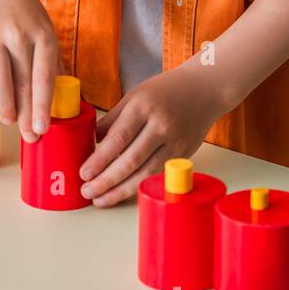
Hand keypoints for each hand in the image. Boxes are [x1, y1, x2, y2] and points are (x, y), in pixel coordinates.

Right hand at [0, 0, 58, 142]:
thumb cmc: (23, 12)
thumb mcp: (45, 30)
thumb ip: (50, 60)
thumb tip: (59, 96)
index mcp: (43, 36)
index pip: (44, 77)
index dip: (43, 105)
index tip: (43, 128)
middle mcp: (20, 35)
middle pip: (23, 83)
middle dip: (27, 113)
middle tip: (29, 136)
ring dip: (4, 105)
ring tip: (9, 121)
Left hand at [78, 63, 226, 206]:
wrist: (204, 89)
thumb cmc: (164, 92)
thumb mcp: (134, 97)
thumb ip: (112, 120)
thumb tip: (91, 143)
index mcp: (143, 107)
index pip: (118, 139)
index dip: (100, 159)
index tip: (84, 173)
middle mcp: (161, 125)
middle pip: (131, 160)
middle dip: (106, 180)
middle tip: (87, 191)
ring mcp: (175, 142)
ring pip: (146, 173)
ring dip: (121, 190)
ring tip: (101, 199)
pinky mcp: (184, 154)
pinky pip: (159, 174)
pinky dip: (139, 186)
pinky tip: (123, 194)